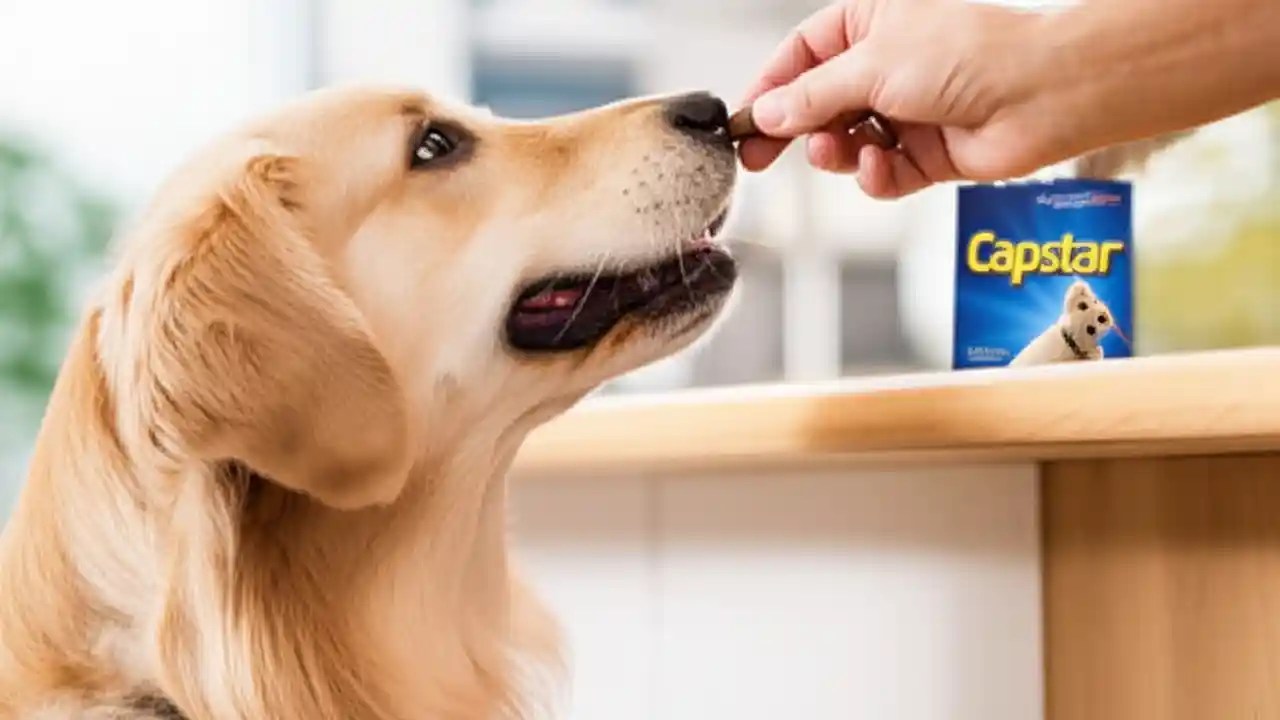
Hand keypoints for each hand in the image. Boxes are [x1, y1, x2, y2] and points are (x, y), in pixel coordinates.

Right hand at [739, 0, 1050, 197]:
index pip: (801, 56)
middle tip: (757, 157)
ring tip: (838, 152)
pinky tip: (880, 167)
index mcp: (870, 24)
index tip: (743, 121)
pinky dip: (874, 176)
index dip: (769, 89)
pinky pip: (880, 173)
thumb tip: (766, 114)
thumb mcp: (871, 65)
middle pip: (817, 104)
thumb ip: (812, 96)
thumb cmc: (972, 55)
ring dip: (836, 153)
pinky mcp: (925, 154)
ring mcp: (905, 111)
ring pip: (845, 144)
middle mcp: (886, 66)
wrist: (1044, 95)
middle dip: (792, 131)